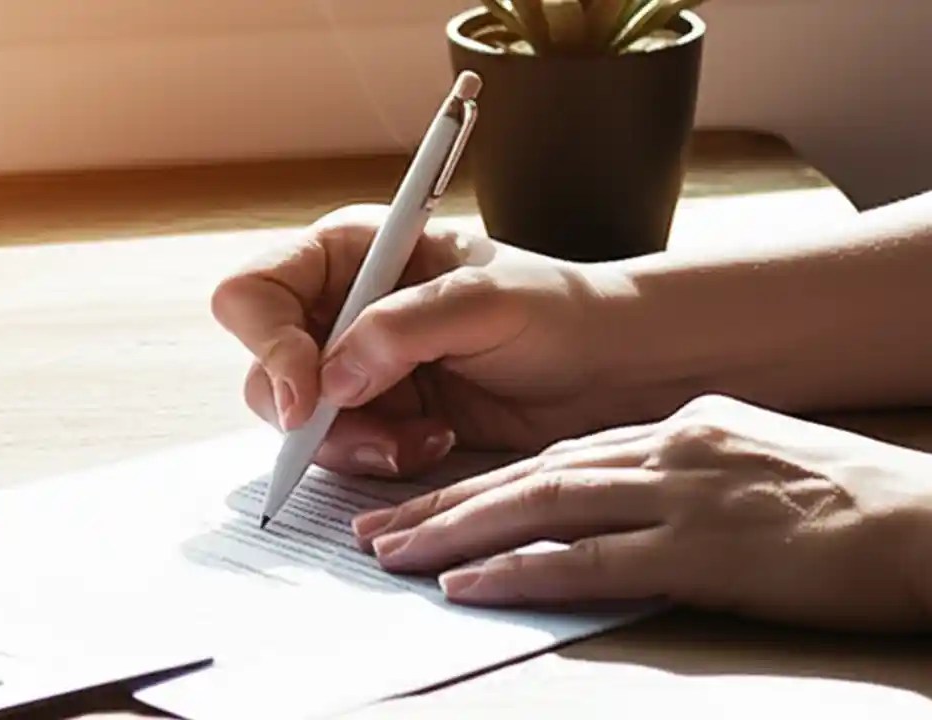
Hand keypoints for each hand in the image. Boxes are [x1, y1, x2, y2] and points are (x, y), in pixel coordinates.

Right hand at [211, 204, 629, 478]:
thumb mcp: (484, 303)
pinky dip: (380, 456)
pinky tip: (434, 440)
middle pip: (263, 364)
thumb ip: (400, 330)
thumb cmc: (559, 312)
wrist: (609, 369)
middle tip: (374, 433)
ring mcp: (355, 363)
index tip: (307, 395)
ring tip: (421, 437)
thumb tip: (328, 380)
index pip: (256, 290)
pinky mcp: (378, 413)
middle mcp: (339, 304)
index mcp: (352, 250)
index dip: (267, 344)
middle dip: (311, 411)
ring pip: (296, 418)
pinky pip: (341, 448)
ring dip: (352, 441)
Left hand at [352, 394, 931, 631]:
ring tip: (393, 553)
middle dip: (445, 502)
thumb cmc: (858, 500)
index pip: (561, 453)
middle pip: (531, 472)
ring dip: (457, 532)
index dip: (488, 480)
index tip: (434, 500)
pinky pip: (588, 561)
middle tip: (377, 527)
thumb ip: (685, 472)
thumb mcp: (758, 462)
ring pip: (541, 507)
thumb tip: (628, 496)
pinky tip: (468, 586)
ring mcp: (682, 495)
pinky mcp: (703, 550)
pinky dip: (520, 571)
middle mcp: (668, 447)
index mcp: (680, 427)